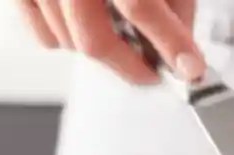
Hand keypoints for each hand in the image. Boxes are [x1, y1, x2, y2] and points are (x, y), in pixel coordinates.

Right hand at [17, 0, 204, 84]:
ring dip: (102, 49)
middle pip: (96, 38)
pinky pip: (44, 35)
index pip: (139, 6)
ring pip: (69, 41)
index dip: (170, 42)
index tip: (189, 66)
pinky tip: (85, 23)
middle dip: (130, 64)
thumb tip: (181, 38)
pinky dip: (67, 39)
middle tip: (152, 69)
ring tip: (122, 35)